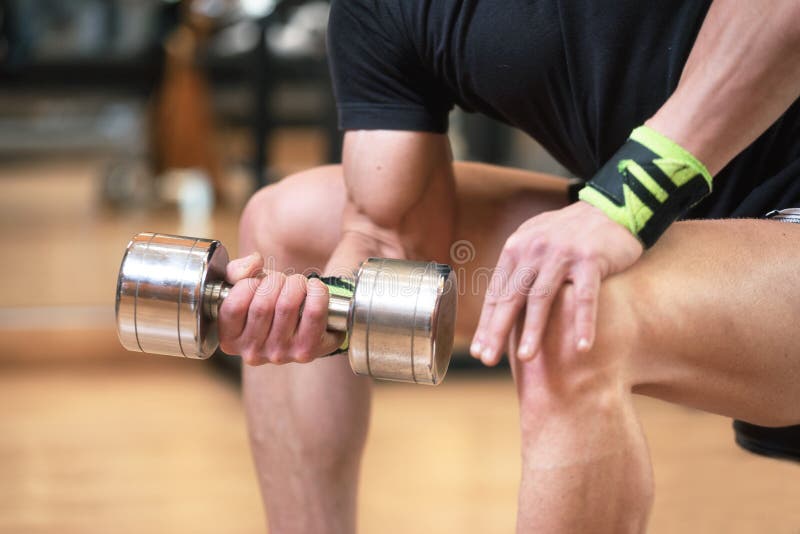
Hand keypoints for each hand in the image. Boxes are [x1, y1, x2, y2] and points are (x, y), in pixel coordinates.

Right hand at [217, 252, 343, 364]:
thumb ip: (236, 271)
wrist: (309, 326)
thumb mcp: (246, 287)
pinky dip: (317, 292)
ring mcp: (280, 354)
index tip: (258, 282)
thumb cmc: (271, 303)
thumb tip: (253, 263)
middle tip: (282, 281)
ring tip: (298, 284)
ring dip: (296, 283)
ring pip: (287, 305)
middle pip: (263, 305)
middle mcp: (252, 352)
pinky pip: (314, 312)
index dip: (248, 285)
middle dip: (275, 281)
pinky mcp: (307, 351)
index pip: (233, 307)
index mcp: (230, 340)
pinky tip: (315, 288)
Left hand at [470, 200, 642, 364]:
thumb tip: (498, 304)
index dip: (487, 323)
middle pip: (512, 297)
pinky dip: (584, 323)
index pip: (497, 293)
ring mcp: (562, 254)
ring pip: (542, 299)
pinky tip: (582, 347)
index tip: (480, 350)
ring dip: (533, 330)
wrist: (611, 209)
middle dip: (498, 331)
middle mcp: (534, 250)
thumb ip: (517, 269)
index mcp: (516, 248)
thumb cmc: (570, 234)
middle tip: (488, 359)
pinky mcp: (591, 260)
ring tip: (526, 358)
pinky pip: (585, 297)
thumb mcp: (535, 242)